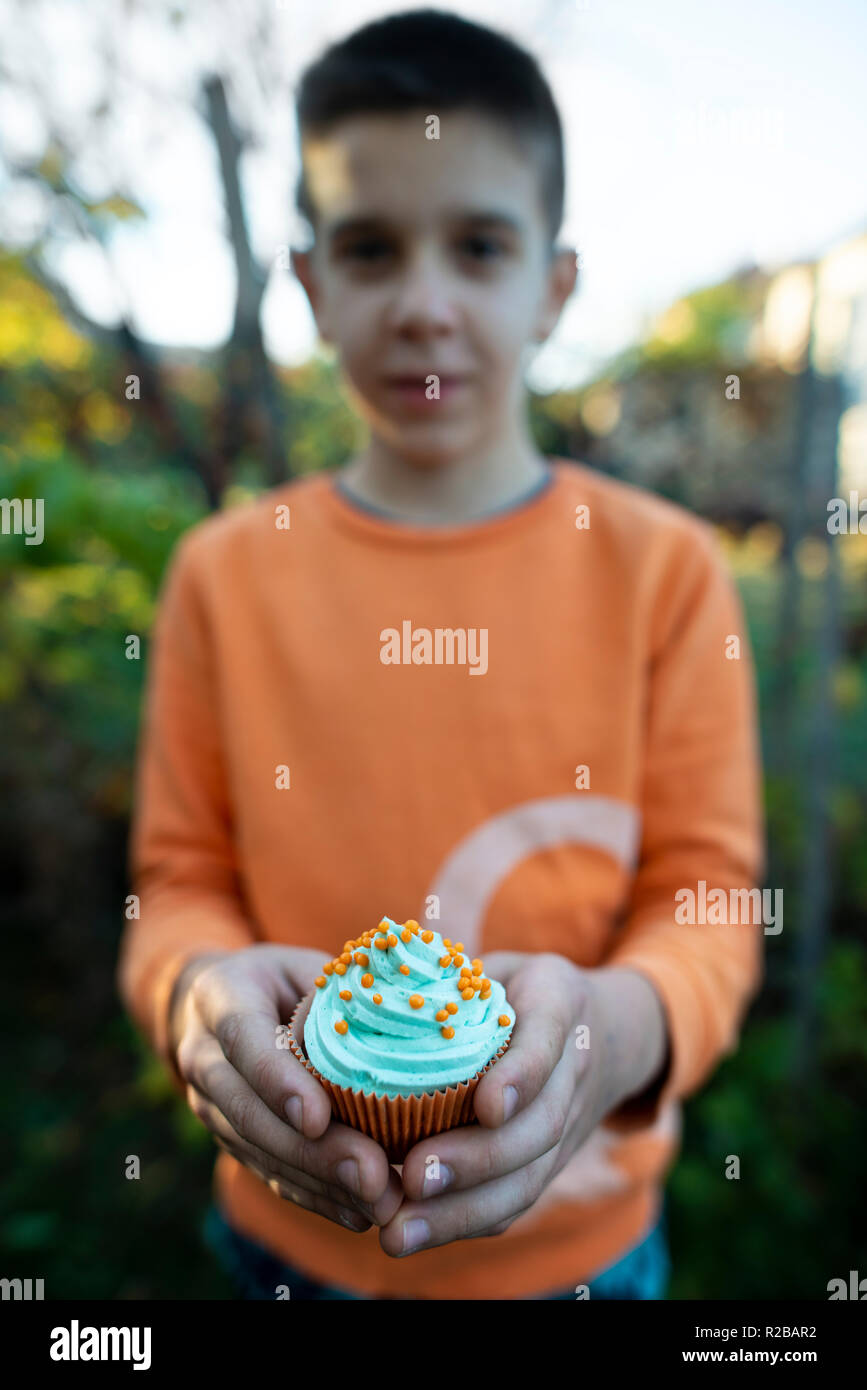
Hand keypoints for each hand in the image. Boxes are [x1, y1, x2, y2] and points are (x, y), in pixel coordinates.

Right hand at [170, 944, 403, 1231]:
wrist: (213, 1006)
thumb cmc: (278, 977)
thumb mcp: (302, 963)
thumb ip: (334, 992)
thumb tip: (393, 1030)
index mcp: (220, 998)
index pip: (243, 1039)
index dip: (278, 1081)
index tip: (318, 1117)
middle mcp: (204, 1058)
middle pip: (251, 1113)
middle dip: (313, 1151)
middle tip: (372, 1174)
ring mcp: (212, 1106)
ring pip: (260, 1153)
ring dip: (321, 1183)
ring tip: (379, 1201)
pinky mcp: (232, 1140)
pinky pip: (269, 1175)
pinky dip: (315, 1198)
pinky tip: (358, 1213)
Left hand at [374, 951, 668, 1257]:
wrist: (604, 1031)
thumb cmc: (521, 987)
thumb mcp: (498, 960)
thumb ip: (451, 974)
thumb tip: (369, 986)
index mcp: (561, 1001)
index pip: (548, 1038)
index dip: (523, 1075)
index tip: (488, 1107)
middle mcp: (575, 1067)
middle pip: (540, 1125)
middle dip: (478, 1159)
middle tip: (413, 1177)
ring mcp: (569, 1122)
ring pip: (529, 1176)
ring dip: (464, 1210)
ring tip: (400, 1231)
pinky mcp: (550, 1162)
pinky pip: (517, 1199)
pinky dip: (467, 1222)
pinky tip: (415, 1234)